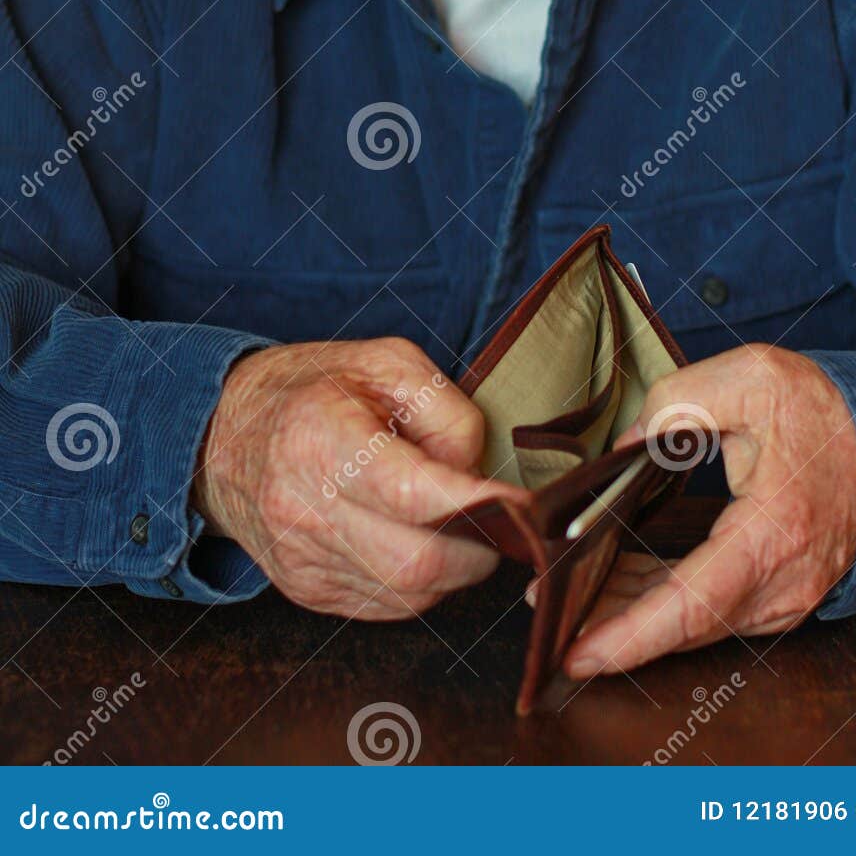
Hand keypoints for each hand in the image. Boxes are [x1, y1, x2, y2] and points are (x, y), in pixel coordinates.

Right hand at [192, 337, 523, 619]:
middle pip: (417, 565)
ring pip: (410, 594)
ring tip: (451, 517)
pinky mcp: (308, 592)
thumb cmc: (311, 388)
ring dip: (452, 566)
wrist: (221, 435)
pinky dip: (421, 580)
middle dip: (478, 548)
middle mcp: (305, 510)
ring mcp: (303, 562)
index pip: (413, 496)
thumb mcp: (384, 360)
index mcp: (321, 439)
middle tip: (498, 514)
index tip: (521, 501)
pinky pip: (388, 605)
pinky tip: (415, 536)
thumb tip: (478, 475)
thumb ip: (445, 409)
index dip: (478, 505)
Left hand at [561, 343, 855, 677]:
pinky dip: (664, 602)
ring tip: (569, 594)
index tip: (579, 653)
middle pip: (685, 625)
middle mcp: (784, 583)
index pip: (693, 603)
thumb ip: (678, 403)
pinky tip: (620, 585)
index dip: (632, 634)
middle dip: (612, 626)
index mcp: (775, 532)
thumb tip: (626, 446)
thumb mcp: (750, 378)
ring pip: (696, 623)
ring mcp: (787, 597)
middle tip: (547, 610)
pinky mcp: (782, 594)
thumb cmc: (824, 410)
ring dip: (632, 613)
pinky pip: (713, 610)